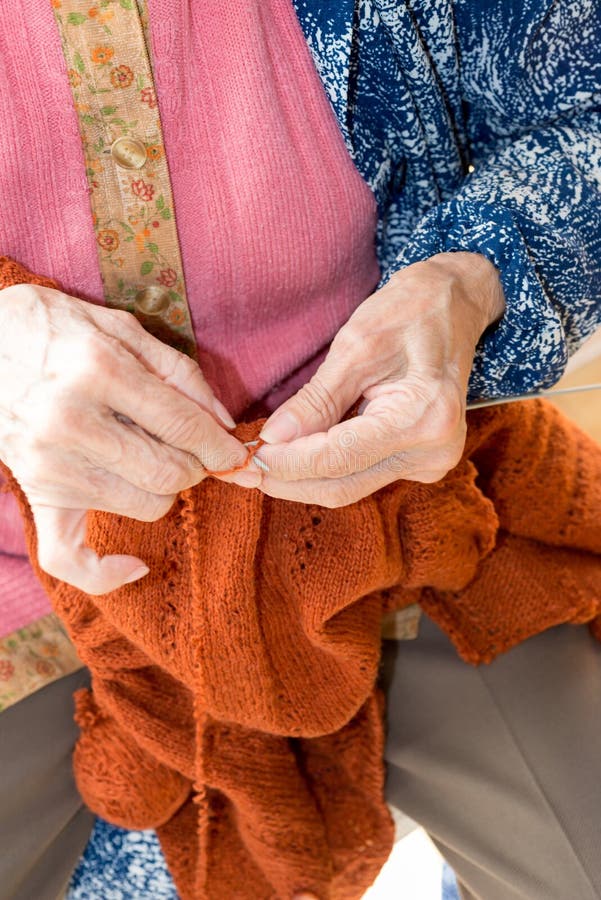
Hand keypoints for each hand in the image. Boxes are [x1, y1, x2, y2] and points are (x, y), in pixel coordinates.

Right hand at [0, 284, 258, 592]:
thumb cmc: (58, 330)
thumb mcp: (121, 329)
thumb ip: (179, 372)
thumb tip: (223, 423)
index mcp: (99, 370)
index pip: (183, 425)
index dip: (222, 446)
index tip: (238, 455)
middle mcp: (71, 420)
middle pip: (171, 473)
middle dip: (198, 467)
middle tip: (196, 453)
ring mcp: (49, 463)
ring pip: (146, 505)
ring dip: (167, 491)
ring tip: (156, 462)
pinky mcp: (35, 493)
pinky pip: (69, 558)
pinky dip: (109, 573)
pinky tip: (138, 565)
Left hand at [255, 252, 504, 506]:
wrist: (454, 306)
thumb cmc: (409, 312)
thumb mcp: (355, 345)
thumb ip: (315, 400)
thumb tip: (272, 440)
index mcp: (422, 418)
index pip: (338, 459)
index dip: (286, 463)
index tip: (247, 456)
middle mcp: (433, 452)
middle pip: (342, 486)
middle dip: (287, 480)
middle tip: (243, 467)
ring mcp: (430, 463)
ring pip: (348, 487)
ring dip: (302, 478)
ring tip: (263, 459)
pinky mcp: (419, 463)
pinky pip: (361, 476)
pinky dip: (324, 468)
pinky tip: (297, 454)